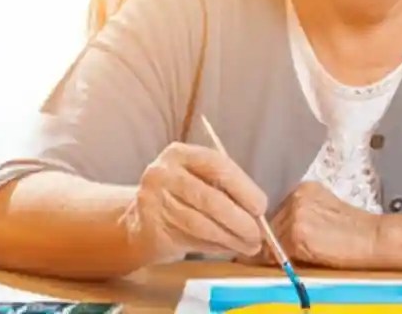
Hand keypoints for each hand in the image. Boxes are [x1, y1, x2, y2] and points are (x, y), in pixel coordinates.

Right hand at [121, 142, 268, 266]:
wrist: (140, 219)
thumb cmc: (182, 197)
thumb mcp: (201, 182)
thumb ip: (227, 192)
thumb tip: (258, 215)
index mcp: (180, 154)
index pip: (217, 166)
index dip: (243, 187)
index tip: (261, 207)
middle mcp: (163, 173)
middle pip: (209, 199)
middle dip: (239, 220)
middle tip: (258, 235)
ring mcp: (153, 201)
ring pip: (201, 224)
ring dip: (230, 238)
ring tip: (249, 246)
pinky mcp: (149, 228)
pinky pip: (189, 240)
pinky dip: (215, 246)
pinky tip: (228, 248)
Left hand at [246, 182, 382, 268]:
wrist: (373, 238)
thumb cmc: (356, 230)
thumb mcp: (325, 211)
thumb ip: (303, 214)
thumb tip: (279, 232)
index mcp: (304, 188)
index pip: (278, 211)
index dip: (280, 229)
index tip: (286, 240)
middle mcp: (296, 197)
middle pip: (272, 224)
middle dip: (277, 240)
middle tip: (295, 251)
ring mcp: (296, 215)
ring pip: (273, 239)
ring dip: (280, 251)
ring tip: (303, 255)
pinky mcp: (297, 235)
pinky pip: (279, 252)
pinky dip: (285, 260)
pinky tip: (303, 259)